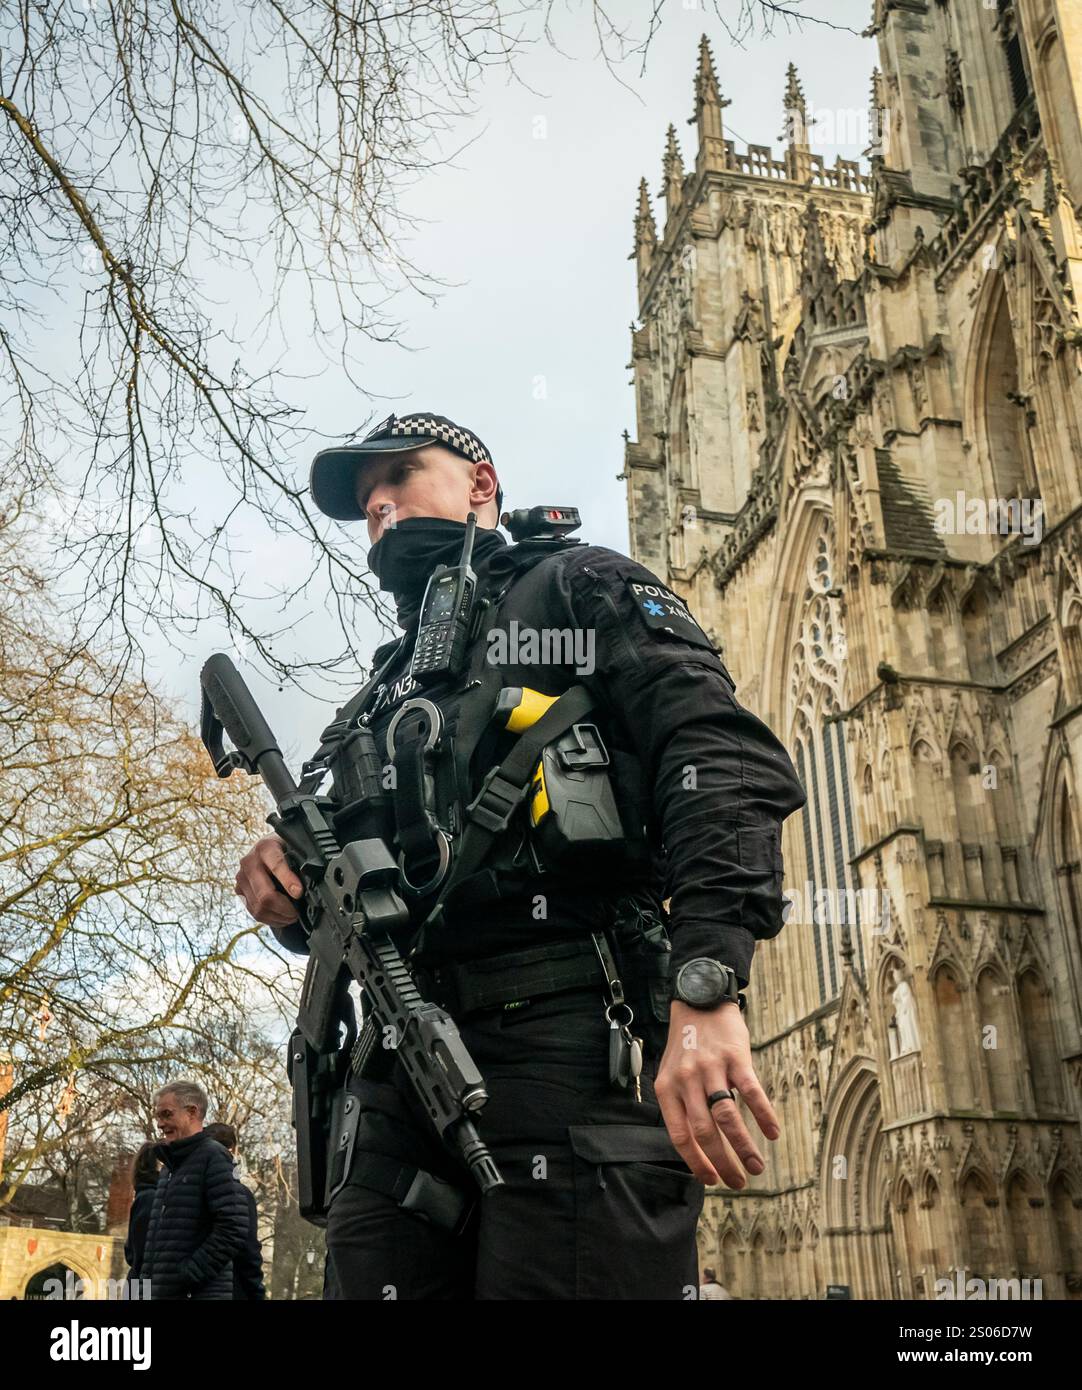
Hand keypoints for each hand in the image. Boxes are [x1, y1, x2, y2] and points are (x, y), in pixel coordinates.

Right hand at [235, 834, 303, 925]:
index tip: (299, 893)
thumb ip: (301, 862)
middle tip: (298, 912)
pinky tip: (281, 918)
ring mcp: (242, 877)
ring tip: (292, 916)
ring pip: (258, 907)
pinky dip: (269, 919)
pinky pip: (253, 911)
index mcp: (265, 847)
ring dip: (278, 916)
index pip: (276, 866)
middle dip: (284, 908)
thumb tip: (309, 882)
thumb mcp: (295, 849)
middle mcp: (249, 862)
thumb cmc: (285, 849)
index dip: (288, 881)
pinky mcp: (239, 890)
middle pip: (265, 894)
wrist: (268, 848)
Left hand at [654, 999, 779, 1188]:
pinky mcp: (735, 1057)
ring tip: (757, 1167)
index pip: (680, 1136)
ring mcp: (711, 1068)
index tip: (711, 1180)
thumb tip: (697, 1147)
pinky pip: (751, 1092)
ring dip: (744, 1147)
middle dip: (722, 1163)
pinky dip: (763, 1115)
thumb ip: (681, 1105)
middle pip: (704, 1132)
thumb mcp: (672, 1073)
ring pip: (727, 1117)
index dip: (696, 1162)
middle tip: (738, 1182)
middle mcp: (687, 1080)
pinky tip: (773, 1133)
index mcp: (668, 1088)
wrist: (700, 1001)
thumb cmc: (687, 1044)